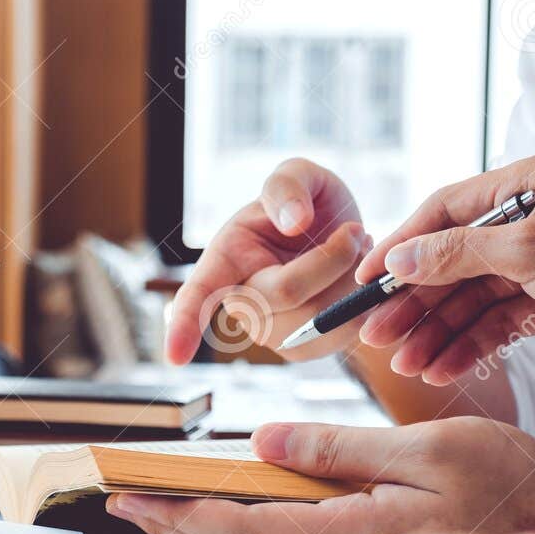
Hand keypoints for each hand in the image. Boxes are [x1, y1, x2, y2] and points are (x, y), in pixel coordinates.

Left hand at [105, 417, 534, 533]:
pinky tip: (231, 515)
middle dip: (174, 527)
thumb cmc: (520, 490)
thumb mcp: (433, 448)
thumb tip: (263, 445)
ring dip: (202, 533)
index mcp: (356, 532)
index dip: (178, 514)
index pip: (242, 528)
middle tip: (125, 502)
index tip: (133, 497)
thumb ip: (342, 449)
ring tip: (162, 504)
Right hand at [164, 159, 373, 363]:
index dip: (183, 326)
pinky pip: (341, 330)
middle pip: (286, 293)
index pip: (196, 296)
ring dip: (351, 278)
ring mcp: (273, 333)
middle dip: (331, 258)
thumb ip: (288, 185)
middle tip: (355, 229)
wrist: (346, 234)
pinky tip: (356, 278)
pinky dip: (361, 299)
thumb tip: (293, 224)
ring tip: (354, 251)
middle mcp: (242, 304)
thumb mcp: (299, 174)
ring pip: (318, 316)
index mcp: (225, 259)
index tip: (173, 358)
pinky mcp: (308, 347)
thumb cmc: (310, 204)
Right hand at [353, 149, 534, 382]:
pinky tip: (445, 369)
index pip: (445, 211)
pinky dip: (473, 344)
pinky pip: (500, 321)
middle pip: (454, 259)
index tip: (365, 282)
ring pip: (474, 296)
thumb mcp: (532, 253)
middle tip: (378, 337)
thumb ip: (459, 254)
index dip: (401, 247)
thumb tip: (400, 256)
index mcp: (530, 182)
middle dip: (416, 301)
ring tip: (408, 365)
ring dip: (439, 331)